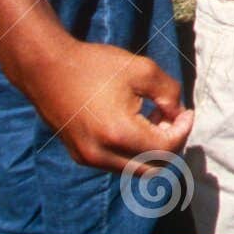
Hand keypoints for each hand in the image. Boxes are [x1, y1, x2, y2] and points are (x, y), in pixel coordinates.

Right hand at [19, 39, 192, 171]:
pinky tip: (132, 123)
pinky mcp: (80, 156)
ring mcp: (88, 159)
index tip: (186, 112)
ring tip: (152, 118)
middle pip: (153, 168)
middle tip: (172, 119)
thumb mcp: (142, 70)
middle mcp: (101, 155)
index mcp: (118, 134)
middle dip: (170, 145)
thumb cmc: (95, 65)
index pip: (166, 148)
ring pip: (135, 168)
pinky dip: (133, 150)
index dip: (183, 130)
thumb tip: (178, 114)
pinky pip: (117, 163)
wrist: (46, 68)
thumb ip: (169, 93)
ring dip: (151, 149)